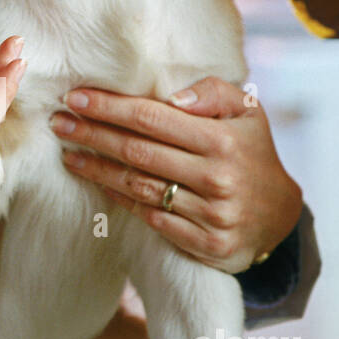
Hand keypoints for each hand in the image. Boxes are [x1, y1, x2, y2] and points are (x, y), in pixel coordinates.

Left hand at [49, 76, 302, 272]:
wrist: (280, 217)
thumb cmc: (252, 152)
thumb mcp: (248, 111)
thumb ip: (213, 93)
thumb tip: (172, 97)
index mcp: (223, 140)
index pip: (152, 118)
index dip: (110, 108)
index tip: (76, 98)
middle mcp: (217, 178)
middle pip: (137, 152)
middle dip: (92, 135)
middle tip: (58, 123)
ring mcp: (211, 215)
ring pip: (138, 188)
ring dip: (96, 169)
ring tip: (68, 153)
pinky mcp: (205, 245)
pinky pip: (150, 217)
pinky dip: (120, 199)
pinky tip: (98, 183)